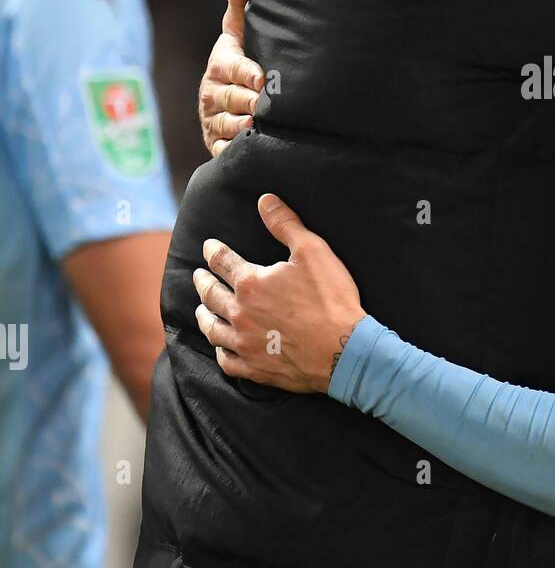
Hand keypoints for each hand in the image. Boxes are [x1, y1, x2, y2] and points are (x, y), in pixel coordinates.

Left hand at [192, 193, 365, 393]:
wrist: (343, 350)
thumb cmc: (330, 299)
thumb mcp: (313, 252)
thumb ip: (286, 225)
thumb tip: (265, 200)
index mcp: (251, 283)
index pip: (223, 262)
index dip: (214, 251)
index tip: (209, 246)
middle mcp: (240, 313)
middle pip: (211, 295)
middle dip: (203, 282)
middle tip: (198, 276)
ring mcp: (244, 342)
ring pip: (212, 328)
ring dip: (204, 315)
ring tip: (201, 308)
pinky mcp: (254, 367)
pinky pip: (226, 360)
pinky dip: (219, 351)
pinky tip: (220, 347)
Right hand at [198, 0, 266, 156]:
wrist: (225, 99)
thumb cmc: (240, 60)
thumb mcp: (238, 32)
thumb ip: (239, 2)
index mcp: (220, 66)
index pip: (232, 69)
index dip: (247, 74)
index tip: (262, 79)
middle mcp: (211, 94)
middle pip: (231, 99)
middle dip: (248, 103)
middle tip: (267, 107)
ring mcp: (212, 121)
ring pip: (227, 125)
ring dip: (242, 129)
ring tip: (258, 129)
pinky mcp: (216, 145)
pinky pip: (224, 151)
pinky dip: (235, 153)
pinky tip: (251, 152)